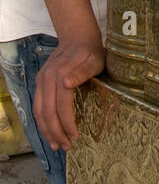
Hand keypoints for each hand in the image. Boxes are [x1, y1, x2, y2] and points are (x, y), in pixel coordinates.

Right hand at [33, 36, 105, 150]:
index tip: (75, 137)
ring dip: (46, 130)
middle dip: (55, 132)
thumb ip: (83, 72)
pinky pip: (37, 106)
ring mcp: (41, 80)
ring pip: (39, 110)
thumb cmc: (91, 51)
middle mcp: (47, 78)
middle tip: (66, 147)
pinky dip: (42, 121)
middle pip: (47, 111)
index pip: (61, 105)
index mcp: (60, 74)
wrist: (77, 37)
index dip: (67, 123)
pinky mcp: (40, 83)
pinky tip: (49, 132)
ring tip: (56, 145)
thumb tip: (67, 84)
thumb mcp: (95, 59)